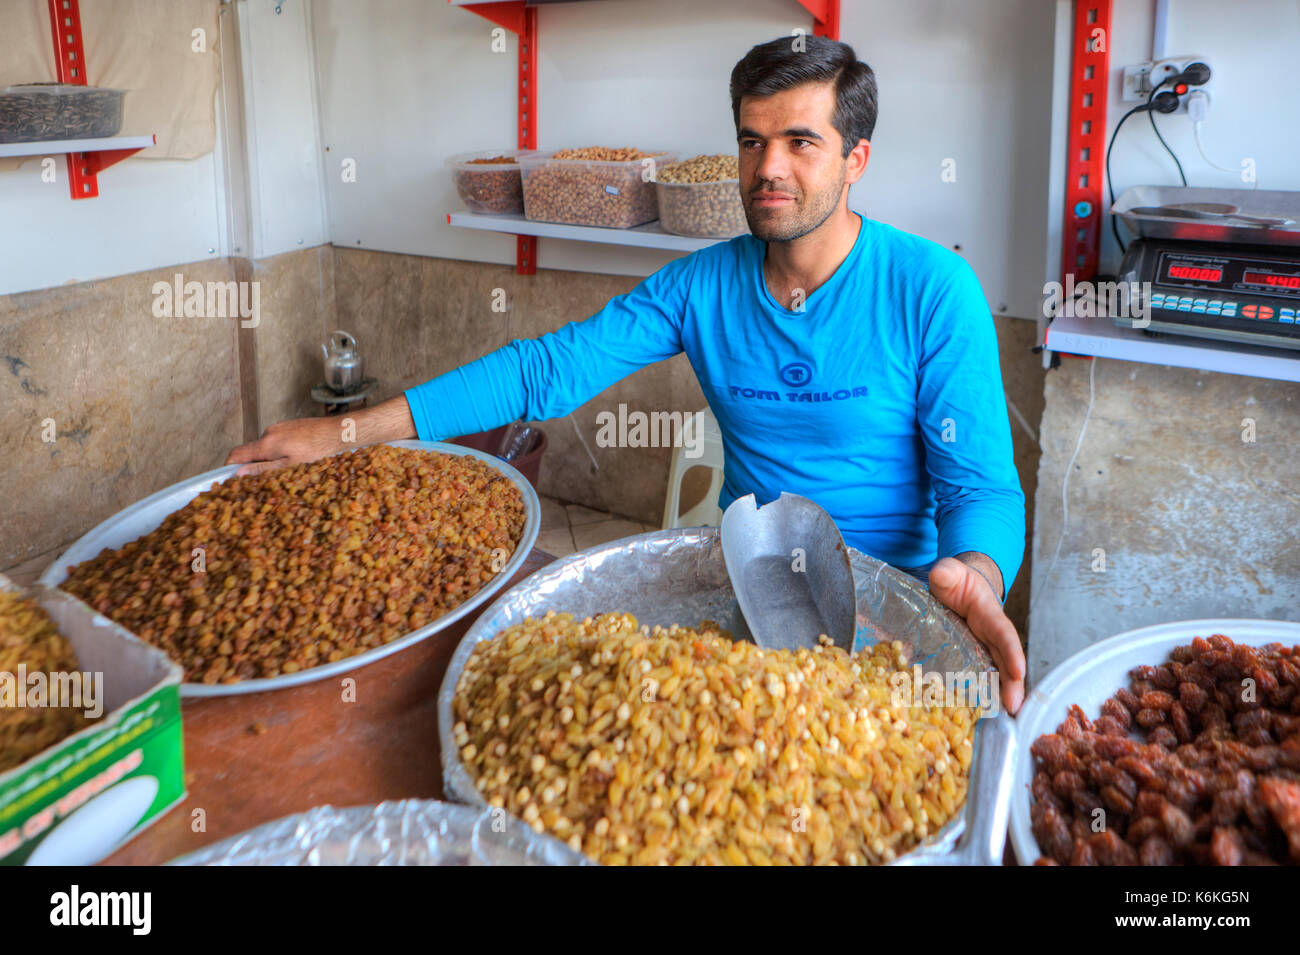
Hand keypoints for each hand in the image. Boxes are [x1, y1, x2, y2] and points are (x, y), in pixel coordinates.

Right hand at [226, 416, 344, 475]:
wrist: (337, 432)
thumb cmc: (317, 451)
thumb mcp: (290, 466)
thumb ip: (263, 469)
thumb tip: (239, 474)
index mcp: (267, 443)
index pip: (236, 453)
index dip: (230, 466)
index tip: (232, 478)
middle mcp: (269, 432)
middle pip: (251, 451)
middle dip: (254, 465)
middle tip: (268, 478)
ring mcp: (279, 426)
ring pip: (265, 446)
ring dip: (269, 458)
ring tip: (288, 467)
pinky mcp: (288, 425)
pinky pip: (276, 439)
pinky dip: (279, 450)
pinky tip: (295, 456)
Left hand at [927, 556, 1025, 714]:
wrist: (954, 586)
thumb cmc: (956, 581)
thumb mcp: (950, 573)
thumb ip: (947, 573)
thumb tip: (940, 575)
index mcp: (989, 615)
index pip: (1003, 634)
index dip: (1012, 653)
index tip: (1019, 671)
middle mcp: (990, 635)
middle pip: (1005, 661)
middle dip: (1013, 685)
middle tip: (1015, 708)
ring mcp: (981, 648)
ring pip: (994, 673)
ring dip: (999, 695)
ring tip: (1003, 719)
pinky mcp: (969, 658)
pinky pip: (975, 677)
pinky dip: (979, 695)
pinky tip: (975, 715)